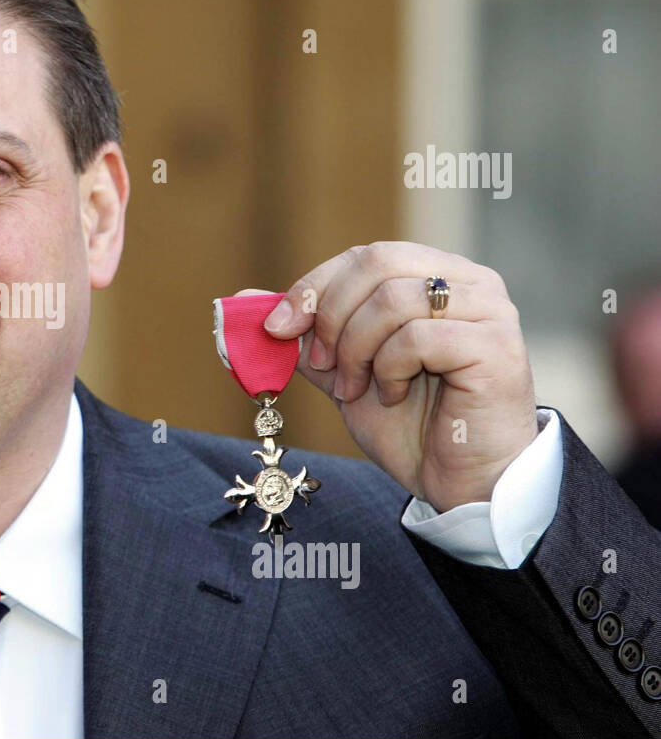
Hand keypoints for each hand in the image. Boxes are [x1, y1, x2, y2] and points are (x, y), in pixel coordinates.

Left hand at [248, 241, 538, 510]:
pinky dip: (390, 369)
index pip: (364, 255)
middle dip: (331, 316)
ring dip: (357, 351)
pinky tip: (394, 396)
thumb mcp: (342, 371)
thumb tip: (242, 302)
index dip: (314, 287)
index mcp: (436, 275)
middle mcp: (469, 281)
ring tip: (357, 389)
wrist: (457, 483)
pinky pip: (419, 336)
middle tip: (321, 365)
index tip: (277, 329)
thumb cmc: (408, 424)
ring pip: (394, 299)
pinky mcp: (496, 345)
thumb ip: (305, 336)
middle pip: (377, 262)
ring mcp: (489, 310)